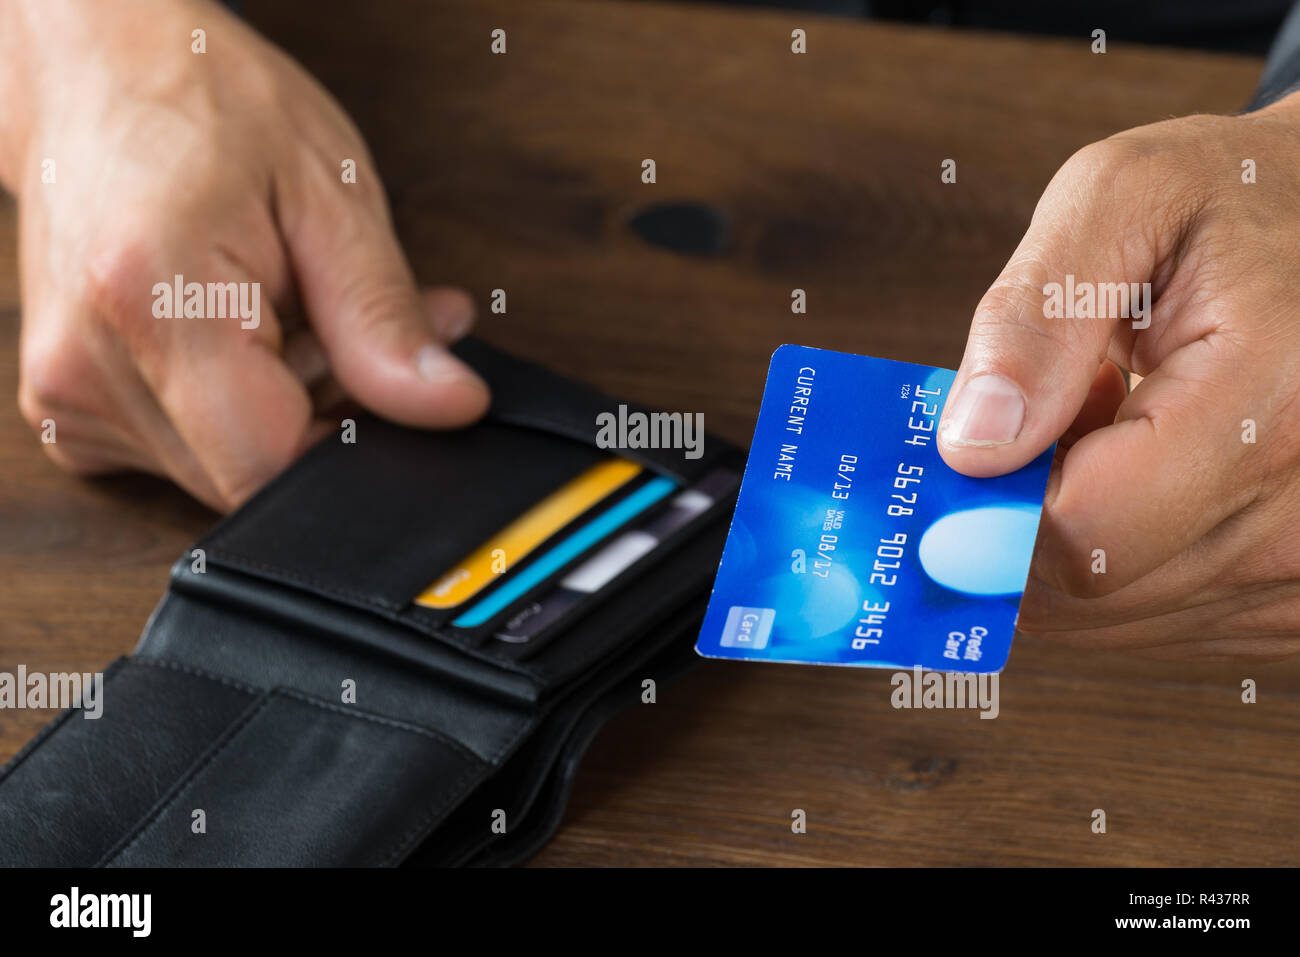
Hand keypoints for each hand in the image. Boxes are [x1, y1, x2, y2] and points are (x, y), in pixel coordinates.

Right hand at [1, 0, 488, 510]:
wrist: (97, 71)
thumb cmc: (207, 104)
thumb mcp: (330, 195)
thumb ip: (384, 319)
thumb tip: (448, 407)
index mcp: (151, 300)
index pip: (268, 467)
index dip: (351, 451)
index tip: (394, 398)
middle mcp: (87, 364)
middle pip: (253, 471)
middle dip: (334, 414)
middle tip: (370, 327)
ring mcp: (68, 393)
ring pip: (227, 464)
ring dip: (292, 403)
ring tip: (312, 307)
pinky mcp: (73, 406)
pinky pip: (189, 447)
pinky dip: (243, 403)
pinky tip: (259, 331)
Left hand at [937, 98, 1299, 660]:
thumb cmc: (1234, 204)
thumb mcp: (1125, 198)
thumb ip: (1038, 317)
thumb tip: (973, 446)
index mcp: (1268, 396)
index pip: (1082, 531)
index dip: (994, 507)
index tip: (962, 456)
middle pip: (1089, 585)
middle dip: (1025, 516)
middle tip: (1045, 415)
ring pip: (1113, 616)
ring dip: (1070, 536)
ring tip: (1107, 426)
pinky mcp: (1294, 596)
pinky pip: (1158, 620)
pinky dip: (1117, 559)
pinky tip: (1144, 472)